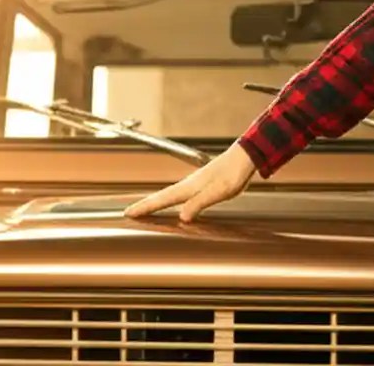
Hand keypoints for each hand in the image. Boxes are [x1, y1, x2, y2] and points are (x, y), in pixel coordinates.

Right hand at [123, 141, 256, 221]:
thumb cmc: (233, 174)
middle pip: (161, 196)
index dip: (145, 207)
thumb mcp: (218, 192)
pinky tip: (173, 203)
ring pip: (169, 194)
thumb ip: (199, 203)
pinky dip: (170, 199)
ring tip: (145, 210)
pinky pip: (179, 194)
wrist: (245, 157)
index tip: (128, 213)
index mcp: (189, 187)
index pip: (162, 199)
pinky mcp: (202, 183)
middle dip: (145, 205)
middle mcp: (188, 184)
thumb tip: (182, 217)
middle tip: (129, 213)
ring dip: (155, 202)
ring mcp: (195, 183)